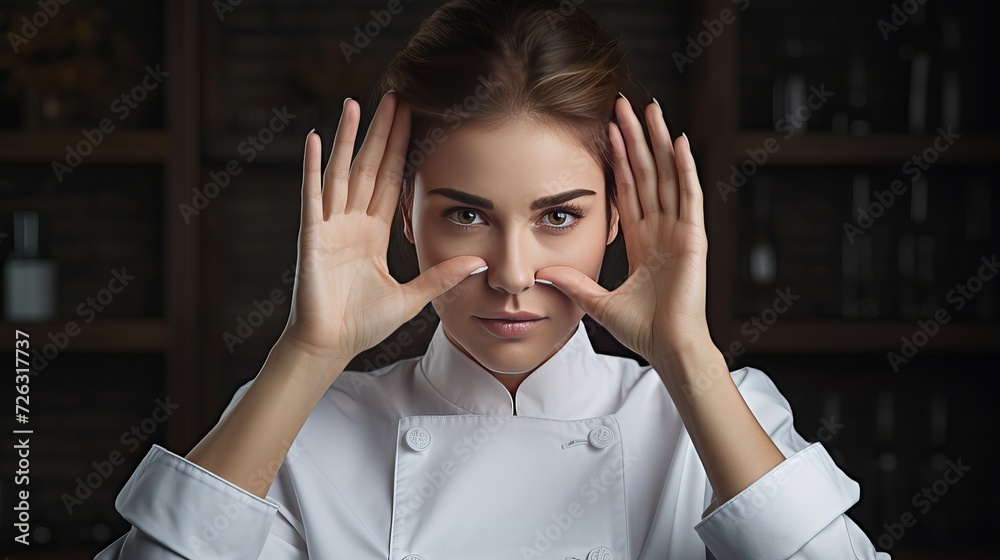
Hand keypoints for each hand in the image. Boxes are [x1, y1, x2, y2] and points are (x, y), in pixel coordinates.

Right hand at [281, 92, 487, 364]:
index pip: (389, 181)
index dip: (400, 151)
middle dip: (381, 133)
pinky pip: (313, 196)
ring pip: (340, 172)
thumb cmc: (363, 324)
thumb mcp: (412, 297)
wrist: (330, 346)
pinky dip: (312, 168)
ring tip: (354, 105)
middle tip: (393, 97)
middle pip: (367, 167)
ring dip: (346, 139)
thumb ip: (441, 277)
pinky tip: (314, 139)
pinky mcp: (312, 236)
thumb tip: (479, 262)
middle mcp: (350, 223)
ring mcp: (329, 226)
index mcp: (372, 233)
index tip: (412, 121)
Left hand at [535, 96, 711, 364]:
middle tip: (624, 104)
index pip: (629, 189)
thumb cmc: (643, 330)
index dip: (620, 159)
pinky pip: (689, 195)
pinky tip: (679, 141)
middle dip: (636, 138)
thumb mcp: (598, 301)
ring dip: (659, 141)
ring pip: (667, 174)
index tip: (607, 131)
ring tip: (649, 109)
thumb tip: (544, 272)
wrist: (668, 347)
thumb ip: (575, 283)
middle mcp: (662, 229)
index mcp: (643, 241)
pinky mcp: (693, 237)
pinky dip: (685, 167)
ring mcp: (679, 230)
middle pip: (648, 172)